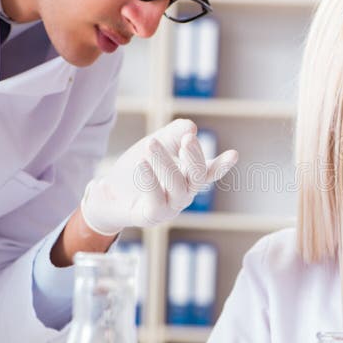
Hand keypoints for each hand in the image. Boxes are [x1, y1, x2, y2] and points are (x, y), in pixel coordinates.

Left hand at [80, 119, 237, 235]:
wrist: (109, 192)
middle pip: (197, 177)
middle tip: (187, 138)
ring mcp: (170, 207)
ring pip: (177, 186)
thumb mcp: (158, 143)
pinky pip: (156, 199)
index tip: (233, 154)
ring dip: (165, 162)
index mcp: (189, 178)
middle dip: (195, 157)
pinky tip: (142, 163)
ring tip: (151, 143)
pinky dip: (151, 180)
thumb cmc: (139, 169)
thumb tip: (191, 127)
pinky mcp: (152, 215)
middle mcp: (185, 194)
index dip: (223, 165)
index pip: (210, 171)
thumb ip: (174, 133)